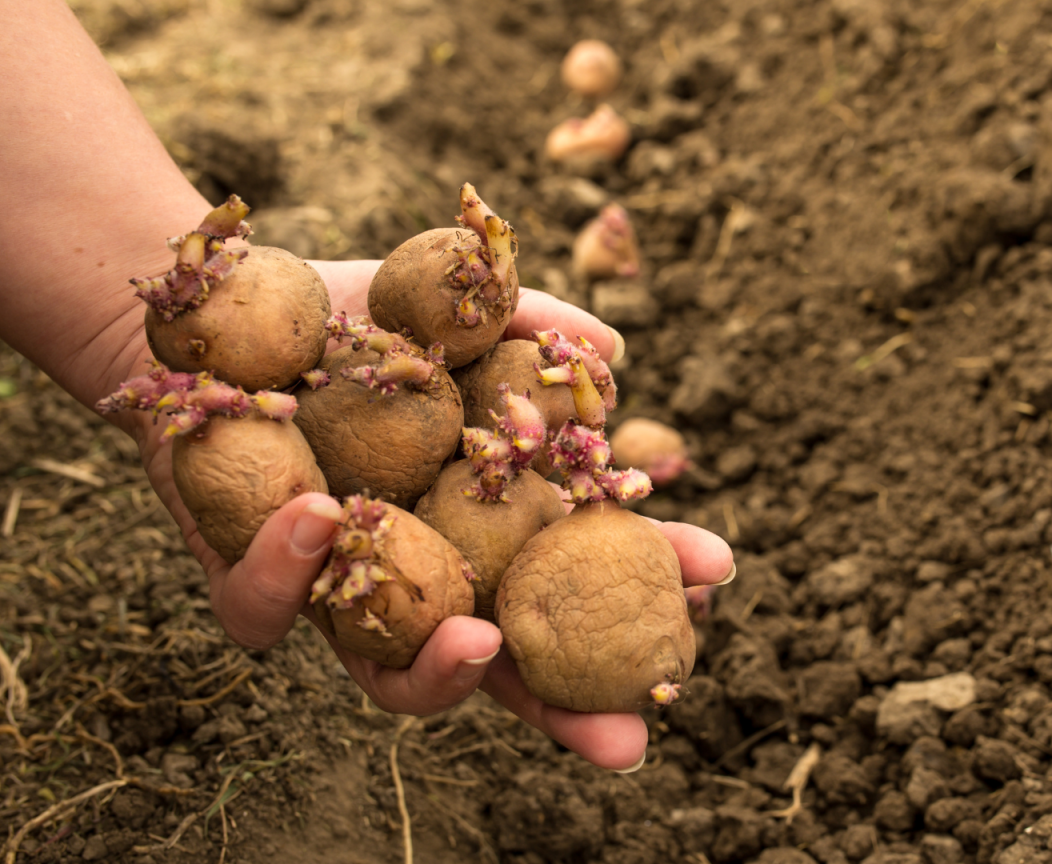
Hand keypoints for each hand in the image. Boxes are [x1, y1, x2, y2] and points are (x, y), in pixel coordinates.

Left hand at [129, 262, 732, 770]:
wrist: (225, 324)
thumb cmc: (355, 327)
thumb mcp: (453, 312)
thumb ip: (532, 329)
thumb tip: (613, 356)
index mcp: (488, 526)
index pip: (580, 571)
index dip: (648, 578)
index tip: (713, 572)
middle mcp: (426, 578)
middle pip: (508, 671)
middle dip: (569, 715)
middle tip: (626, 740)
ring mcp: (343, 596)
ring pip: (394, 683)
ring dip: (441, 675)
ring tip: (478, 639)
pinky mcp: (251, 582)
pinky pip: (268, 610)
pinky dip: (292, 568)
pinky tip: (323, 513)